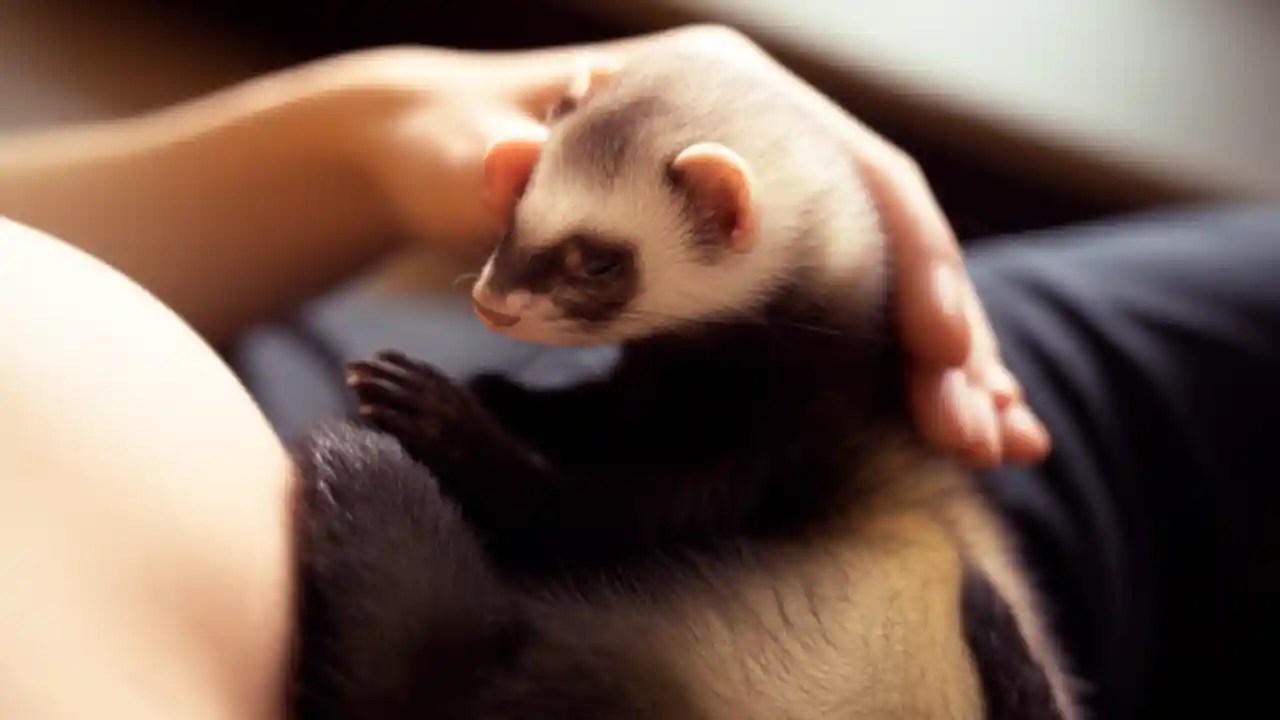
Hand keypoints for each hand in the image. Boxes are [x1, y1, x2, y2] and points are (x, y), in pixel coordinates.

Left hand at [469, 26, 1049, 468]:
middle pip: (891, 237)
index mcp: (726, 90)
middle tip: (984, 436)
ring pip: (886, 282)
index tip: (941, 349)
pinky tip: (939, 427)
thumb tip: (512, 162)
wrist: (435, 157)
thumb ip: (490, 167)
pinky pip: (846, 313)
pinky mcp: (752, 256)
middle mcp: (766, 139)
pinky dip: (893, 374)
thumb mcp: (459, 156)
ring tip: (1000, 449)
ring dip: (946, 366)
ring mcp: (766, 197)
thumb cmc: (448, 151)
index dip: (912, 260)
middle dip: (948, 337)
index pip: (856, 171)